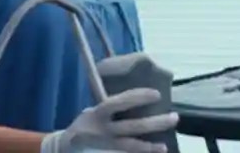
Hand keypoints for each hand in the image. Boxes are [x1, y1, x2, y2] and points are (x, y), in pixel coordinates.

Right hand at [40, 88, 178, 152]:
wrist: (65, 145)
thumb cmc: (85, 123)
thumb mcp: (92, 110)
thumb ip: (110, 105)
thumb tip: (136, 96)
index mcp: (98, 112)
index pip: (120, 102)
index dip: (138, 97)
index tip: (156, 94)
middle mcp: (103, 129)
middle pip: (131, 126)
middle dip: (154, 122)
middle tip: (174, 117)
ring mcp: (106, 144)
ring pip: (131, 145)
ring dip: (150, 145)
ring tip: (165, 144)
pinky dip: (142, 152)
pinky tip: (156, 152)